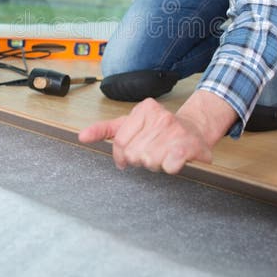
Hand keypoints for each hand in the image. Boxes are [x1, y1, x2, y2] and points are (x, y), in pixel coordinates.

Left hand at [78, 97, 213, 174]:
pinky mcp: (188, 145)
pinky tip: (173, 159)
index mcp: (144, 109)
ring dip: (156, 164)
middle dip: (140, 159)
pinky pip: (169, 166)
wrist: (195, 129)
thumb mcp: (130, 123)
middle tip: (152, 152)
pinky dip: (170, 167)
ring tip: (164, 154)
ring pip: (149, 161)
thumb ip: (105, 129)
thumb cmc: (161, 129)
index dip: (123, 155)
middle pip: (134, 153)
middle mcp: (160, 116)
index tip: (129, 157)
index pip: (120, 142)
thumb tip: (82, 136)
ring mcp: (175, 130)